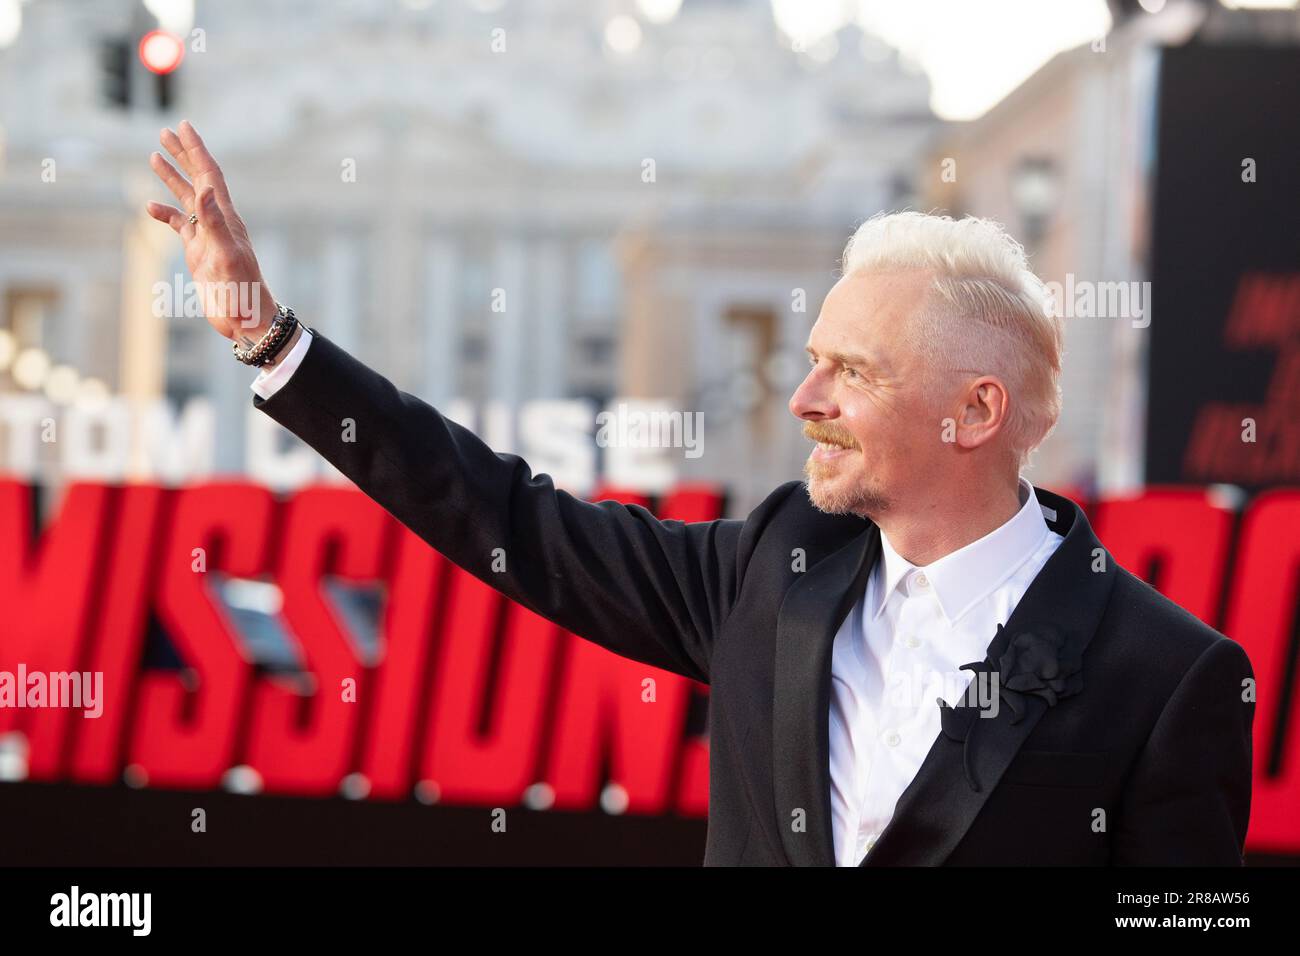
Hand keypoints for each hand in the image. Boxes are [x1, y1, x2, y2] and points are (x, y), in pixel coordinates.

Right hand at [145, 119, 276, 342]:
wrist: (246, 318)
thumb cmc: (241, 290)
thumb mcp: (227, 255)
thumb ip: (215, 222)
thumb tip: (206, 189)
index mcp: (226, 217)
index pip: (210, 174)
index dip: (197, 149)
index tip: (184, 125)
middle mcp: (218, 222)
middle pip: (198, 179)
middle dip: (183, 154)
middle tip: (166, 131)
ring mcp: (207, 236)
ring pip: (187, 199)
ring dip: (172, 177)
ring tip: (155, 156)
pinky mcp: (199, 252)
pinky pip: (180, 226)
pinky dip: (164, 214)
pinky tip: (149, 207)